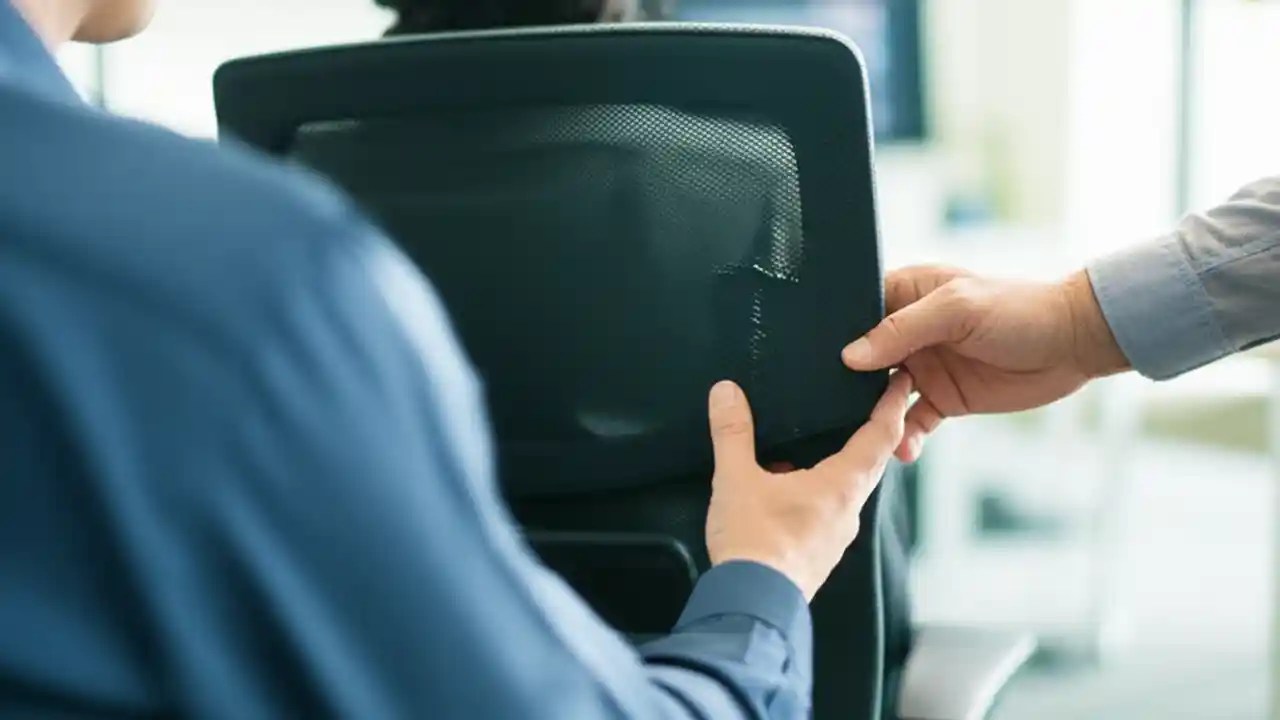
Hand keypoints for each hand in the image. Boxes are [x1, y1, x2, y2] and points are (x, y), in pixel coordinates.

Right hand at [704, 372, 912, 600]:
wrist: (750, 605)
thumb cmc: (753, 542)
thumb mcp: (736, 479)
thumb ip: (733, 432)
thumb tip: (727, 392)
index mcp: (840, 486)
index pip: (880, 436)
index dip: (892, 406)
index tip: (901, 381)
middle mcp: (848, 511)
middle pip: (871, 462)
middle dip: (871, 431)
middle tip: (865, 403)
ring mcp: (836, 536)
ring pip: (849, 488)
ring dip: (842, 462)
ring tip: (820, 439)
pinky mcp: (819, 553)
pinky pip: (828, 510)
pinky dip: (819, 489)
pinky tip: (787, 485)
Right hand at [841, 266, 1128, 462]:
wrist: (1072, 345)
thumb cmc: (1018, 310)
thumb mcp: (956, 309)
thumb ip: (902, 329)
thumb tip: (851, 357)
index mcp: (908, 294)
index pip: (858, 310)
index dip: (836, 331)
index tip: (810, 355)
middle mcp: (910, 331)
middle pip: (863, 357)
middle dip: (846, 380)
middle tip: (825, 402)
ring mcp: (925, 367)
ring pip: (882, 394)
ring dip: (873, 414)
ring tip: (863, 434)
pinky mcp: (944, 399)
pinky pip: (913, 422)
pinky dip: (904, 437)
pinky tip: (902, 450)